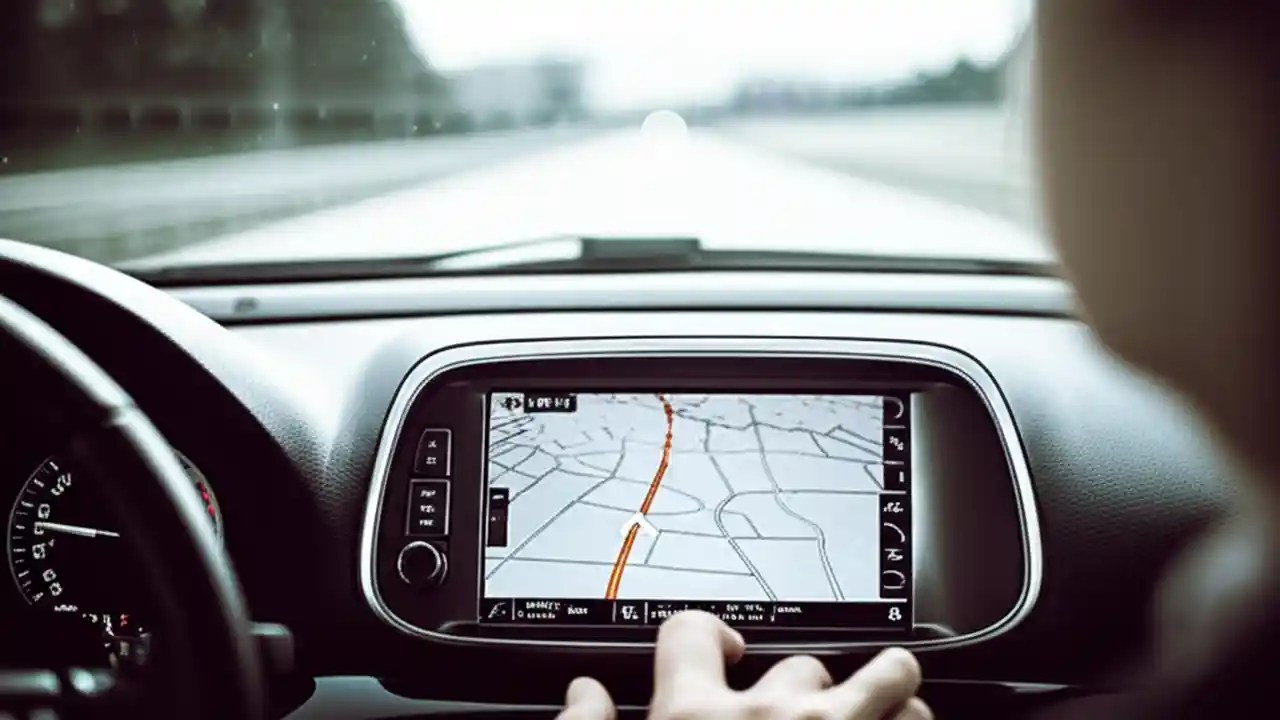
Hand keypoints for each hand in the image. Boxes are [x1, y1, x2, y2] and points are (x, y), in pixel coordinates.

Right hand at [558, 610, 930, 719]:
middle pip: (798, 665)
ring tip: (890, 700)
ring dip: (886, 693)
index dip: (706, 635)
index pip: (690, 632)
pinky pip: (916, 719)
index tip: (720, 648)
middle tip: (800, 719)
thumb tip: (581, 694)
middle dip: (803, 691)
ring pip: (883, 681)